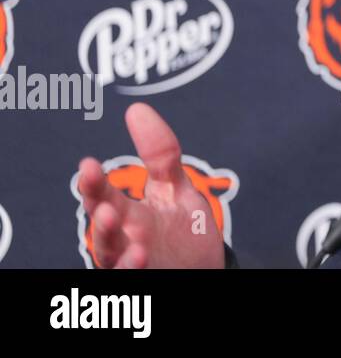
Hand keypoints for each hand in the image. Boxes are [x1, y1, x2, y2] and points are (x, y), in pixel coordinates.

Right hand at [76, 103, 225, 268]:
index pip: (103, 196)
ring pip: (109, 253)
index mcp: (128, 214)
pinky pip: (130, 276)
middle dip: (97, 208)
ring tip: (111, 217)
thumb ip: (160, 155)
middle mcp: (124, 239)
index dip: (94, 183)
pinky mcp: (146, 278)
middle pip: (102, 224)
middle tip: (97, 194)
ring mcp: (132, 261)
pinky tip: (139, 254)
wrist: (205, 270)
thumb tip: (136, 109)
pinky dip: (130, 266)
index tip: (88, 164)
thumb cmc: (184, 232)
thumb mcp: (175, 188)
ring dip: (107, 237)